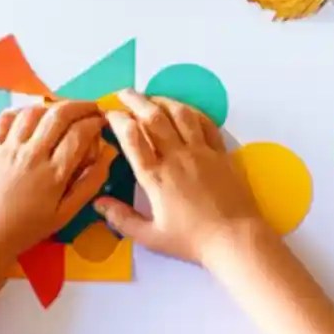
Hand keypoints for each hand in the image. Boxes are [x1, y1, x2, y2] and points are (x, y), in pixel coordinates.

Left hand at [0, 100, 106, 260]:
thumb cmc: (29, 227)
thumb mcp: (66, 213)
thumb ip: (89, 184)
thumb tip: (108, 154)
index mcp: (54, 173)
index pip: (79, 134)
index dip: (95, 122)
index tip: (102, 121)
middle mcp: (31, 155)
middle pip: (59, 115)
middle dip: (80, 106)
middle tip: (90, 108)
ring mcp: (7, 149)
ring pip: (32, 112)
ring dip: (51, 106)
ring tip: (62, 111)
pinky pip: (4, 119)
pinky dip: (19, 111)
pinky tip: (29, 116)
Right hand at [95, 90, 265, 264]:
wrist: (235, 238)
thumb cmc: (191, 240)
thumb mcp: (151, 237)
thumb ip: (122, 218)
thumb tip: (98, 203)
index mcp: (155, 177)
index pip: (132, 137)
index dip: (117, 120)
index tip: (109, 114)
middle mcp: (176, 157)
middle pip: (153, 117)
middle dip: (135, 100)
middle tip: (123, 94)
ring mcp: (201, 151)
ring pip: (180, 113)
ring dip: (163, 100)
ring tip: (151, 97)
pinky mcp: (220, 152)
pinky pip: (205, 123)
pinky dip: (191, 111)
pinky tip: (183, 109)